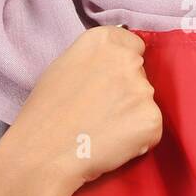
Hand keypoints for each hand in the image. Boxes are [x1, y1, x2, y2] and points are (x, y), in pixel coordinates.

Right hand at [5, 26, 162, 195]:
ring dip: (131, 115)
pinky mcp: (152, 120)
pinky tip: (112, 144)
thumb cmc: (44, 113)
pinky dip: (137, 138)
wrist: (43, 154)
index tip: (109, 83)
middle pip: (140, 73)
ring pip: (145, 102)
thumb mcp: (63, 67)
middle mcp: (127, 60)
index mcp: (104, 41)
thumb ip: (95, 60)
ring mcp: (143, 90)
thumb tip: (110, 68)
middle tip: (100, 111)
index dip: (121, 66)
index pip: (132, 45)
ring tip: (101, 131)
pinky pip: (150, 128)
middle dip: (126, 90)